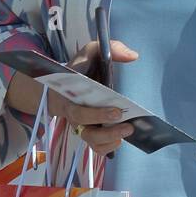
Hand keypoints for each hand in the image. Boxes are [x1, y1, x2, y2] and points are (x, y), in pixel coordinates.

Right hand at [49, 39, 139, 155]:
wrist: (62, 84)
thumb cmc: (81, 67)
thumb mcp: (92, 52)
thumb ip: (110, 49)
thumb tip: (133, 56)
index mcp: (70, 95)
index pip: (78, 108)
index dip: (96, 113)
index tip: (116, 110)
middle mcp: (73, 112)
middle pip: (85, 128)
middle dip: (106, 129)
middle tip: (127, 124)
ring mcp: (80, 124)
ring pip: (90, 139)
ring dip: (109, 140)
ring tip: (128, 131)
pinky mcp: (88, 131)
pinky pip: (94, 146)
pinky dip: (107, 147)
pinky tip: (120, 140)